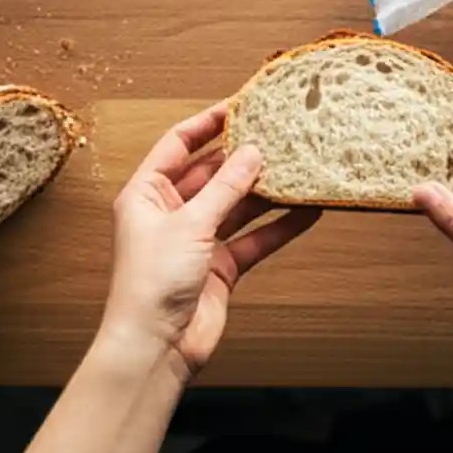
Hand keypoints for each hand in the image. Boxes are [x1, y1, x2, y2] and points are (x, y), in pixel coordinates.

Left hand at [102, 101, 320, 380]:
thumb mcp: (190, 223)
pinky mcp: (219, 267)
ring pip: (237, 206)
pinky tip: (306, 211)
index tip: (239, 105)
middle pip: (212, 174)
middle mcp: (170, 213)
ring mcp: (196, 240)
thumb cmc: (152, 283)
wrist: (155, 346)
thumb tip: (252, 152)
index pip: (177, 145)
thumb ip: (226, 187)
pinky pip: (253, 239)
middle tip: (278, 135)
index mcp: (146, 194)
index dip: (207, 124)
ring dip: (265, 191)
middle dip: (244, 157)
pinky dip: (278, 227)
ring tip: (299, 168)